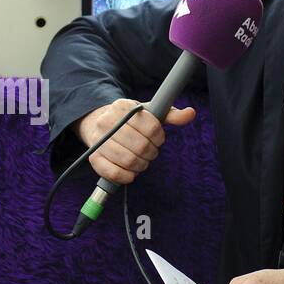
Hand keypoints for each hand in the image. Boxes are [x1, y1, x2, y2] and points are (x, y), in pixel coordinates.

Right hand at [74, 98, 195, 183]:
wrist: (97, 124)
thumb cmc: (128, 121)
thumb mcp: (148, 113)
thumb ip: (170, 115)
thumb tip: (190, 113)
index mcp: (121, 106)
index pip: (151, 126)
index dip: (159, 137)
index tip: (157, 139)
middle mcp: (106, 122)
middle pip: (141, 145)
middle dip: (151, 153)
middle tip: (150, 152)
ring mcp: (98, 141)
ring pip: (129, 160)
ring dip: (141, 165)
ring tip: (142, 161)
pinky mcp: (93, 158)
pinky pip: (114, 173)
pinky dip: (127, 176)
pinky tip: (131, 172)